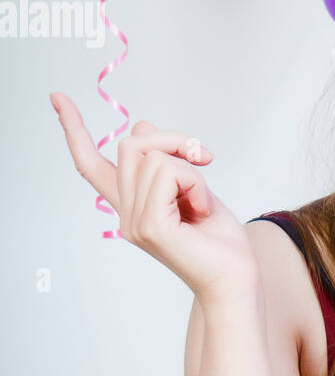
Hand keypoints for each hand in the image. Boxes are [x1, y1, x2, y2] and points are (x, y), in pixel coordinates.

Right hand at [51, 92, 258, 305]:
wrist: (235, 278)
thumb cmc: (219, 238)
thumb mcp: (192, 187)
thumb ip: (164, 161)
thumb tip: (141, 127)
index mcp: (131, 204)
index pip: (90, 163)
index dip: (73, 129)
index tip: (57, 97)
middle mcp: (125, 213)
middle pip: (132, 143)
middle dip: (174, 139)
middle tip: (204, 158)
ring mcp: (134, 221)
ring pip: (155, 155)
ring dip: (191, 168)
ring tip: (203, 201)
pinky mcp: (150, 226)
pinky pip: (171, 173)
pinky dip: (196, 183)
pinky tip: (203, 210)